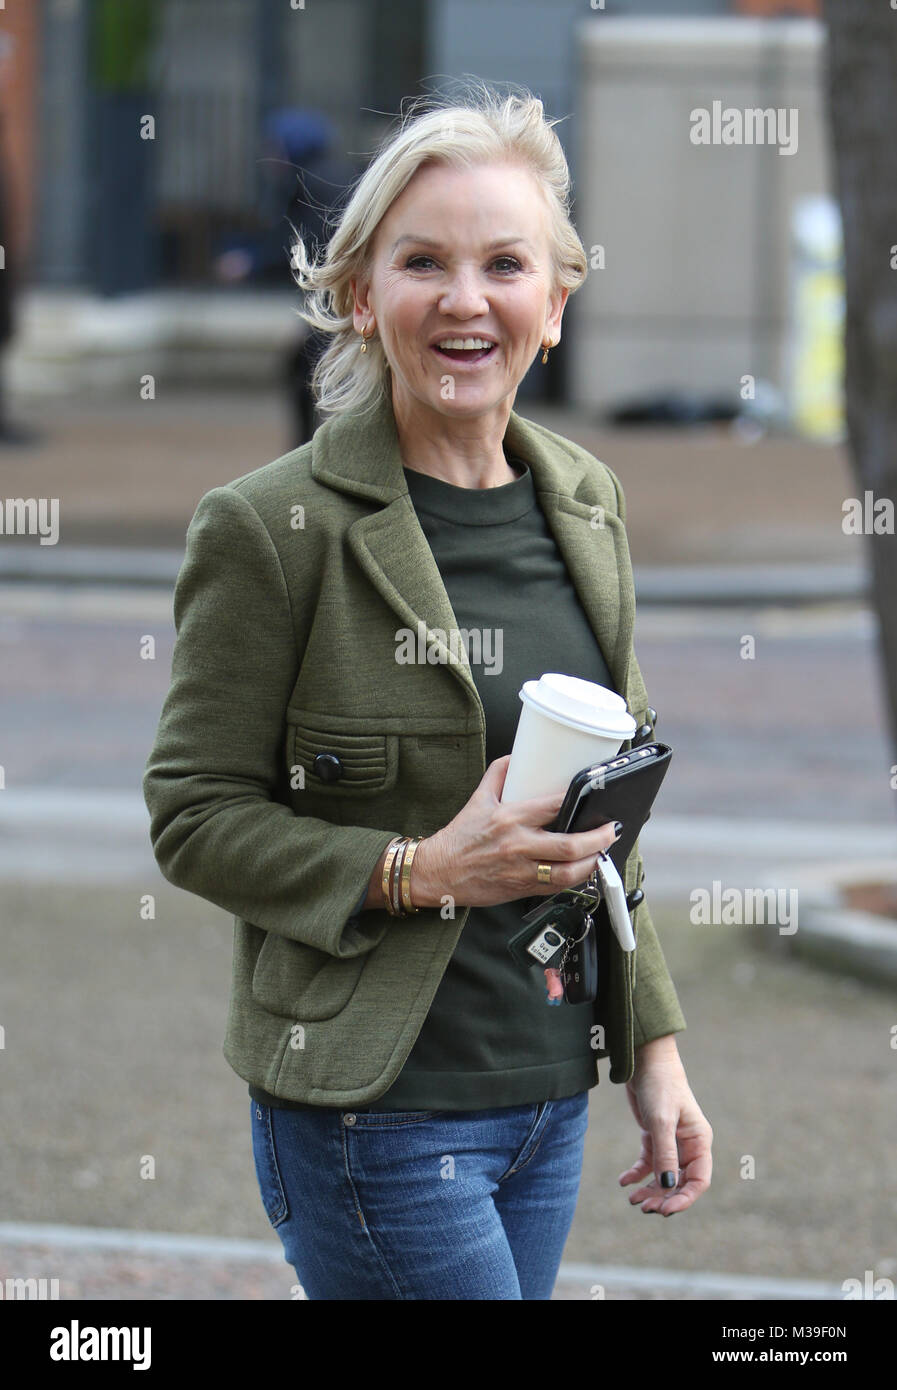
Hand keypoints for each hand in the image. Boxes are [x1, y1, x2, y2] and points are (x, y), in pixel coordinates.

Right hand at [411, 754, 621, 908]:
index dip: (579, 801)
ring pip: (568, 872)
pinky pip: (556, 887)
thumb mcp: (477, 799)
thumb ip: (498, 775)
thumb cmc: (459, 837)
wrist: (439, 872)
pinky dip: (575, 880)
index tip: (594, 796)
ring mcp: (521, 871)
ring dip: (592, 863)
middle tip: (611, 831)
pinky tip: (585, 870)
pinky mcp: (522, 889)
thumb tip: (516, 756)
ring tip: (603, 852)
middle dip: (598, 839)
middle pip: (568, 845)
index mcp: (509, 818)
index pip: (553, 806)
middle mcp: (518, 845)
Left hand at [618, 1036, 711, 1215]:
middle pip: (680, 1182)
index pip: (699, 1180)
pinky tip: (624, 1181)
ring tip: (632, 1199)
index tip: (665, 1210)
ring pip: (663, 1175)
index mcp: (699, 1141)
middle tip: (643, 1207)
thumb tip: (668, 1187)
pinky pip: (648, 1162)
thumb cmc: (660, 1085)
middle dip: (664, 1197)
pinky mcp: (653, 1134)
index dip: (685, 1199)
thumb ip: (665, 1154)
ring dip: (650, 1189)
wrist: (644, 1059)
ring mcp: (671, 1141)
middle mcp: (688, 1144)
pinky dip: (638, 1174)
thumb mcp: (661, 1121)